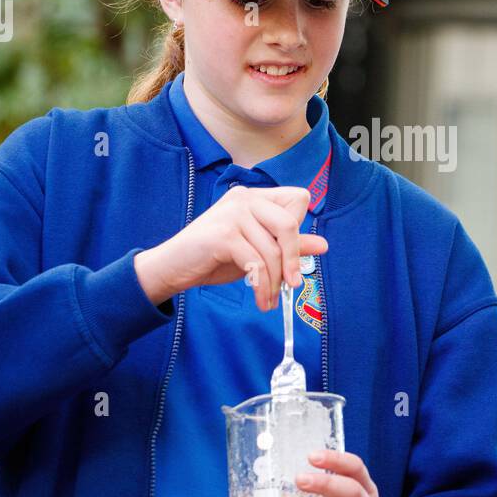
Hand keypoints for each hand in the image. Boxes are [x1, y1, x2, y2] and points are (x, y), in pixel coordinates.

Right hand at [134, 185, 326, 309]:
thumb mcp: (257, 251)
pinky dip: (261, 285)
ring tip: (268, 300)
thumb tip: (323, 245)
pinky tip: (260, 299)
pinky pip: (255, 262)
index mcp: (256, 197)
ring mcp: (232, 213)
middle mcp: (245, 198)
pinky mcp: (222, 234)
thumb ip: (287, 246)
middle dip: (293, 259)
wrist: (173, 267)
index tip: (292, 257)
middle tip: (291, 285)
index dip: (299, 229)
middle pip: (289, 224)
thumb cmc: (214, 258)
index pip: (298, 199)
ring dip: (274, 281)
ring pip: (272, 249)